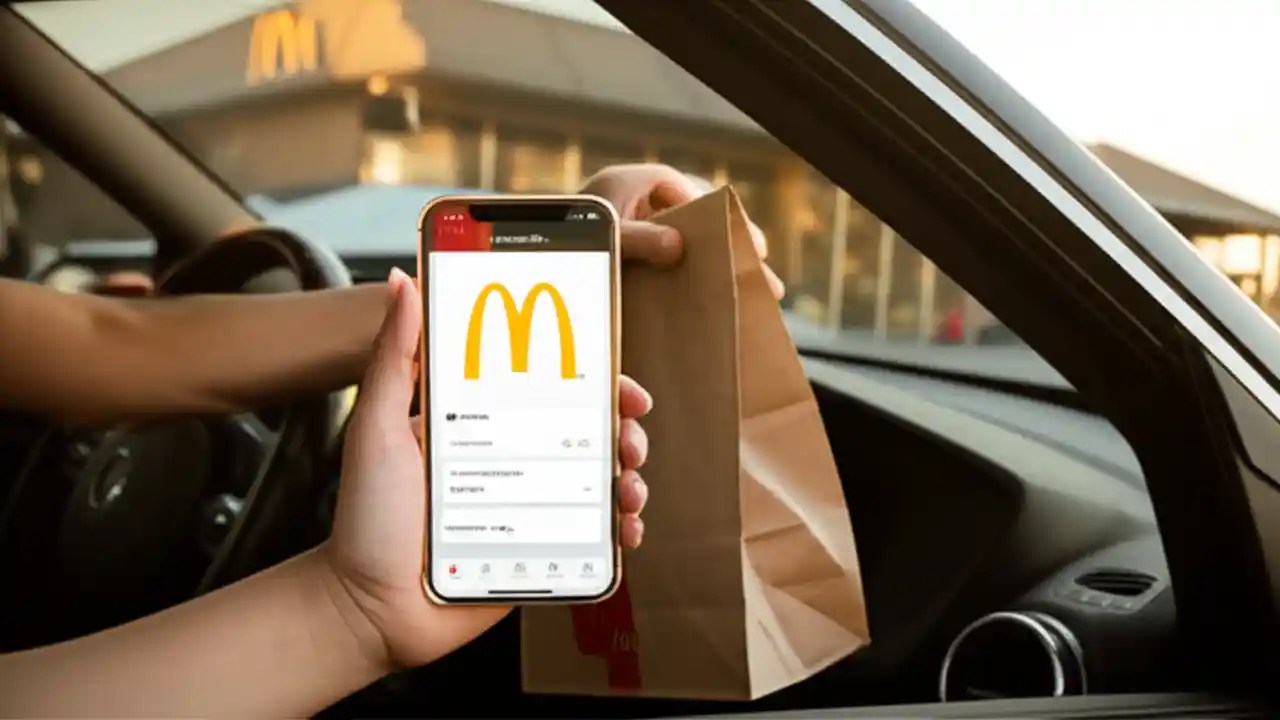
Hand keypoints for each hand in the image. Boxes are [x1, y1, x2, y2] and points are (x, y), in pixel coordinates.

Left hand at [320, 270, 652, 669]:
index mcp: (482, 422)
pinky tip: (626, 532)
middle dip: (623, 428)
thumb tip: (402, 280)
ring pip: (600, 481)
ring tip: (629, 489)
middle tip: (631, 437)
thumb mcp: (377, 427)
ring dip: (630, 477)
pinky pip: (593, 537)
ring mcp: (531, 507)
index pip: (548, 386)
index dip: (593, 378)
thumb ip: (393, 357)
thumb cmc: (367, 515)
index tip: (620, 380)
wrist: (368, 608)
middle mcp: (513, 459)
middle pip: (588, 431)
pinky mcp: (541, 552)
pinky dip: (620, 531)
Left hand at [582, 163, 785, 298]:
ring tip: (751, 288)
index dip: (719, 213)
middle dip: (728, 243)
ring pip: (684, 239)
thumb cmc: (564, 245)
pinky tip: (713, 298)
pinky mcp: (624, 249)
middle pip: (692, 216)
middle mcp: (631, 199)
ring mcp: (628, 225)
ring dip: (715, 262)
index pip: (685, 189)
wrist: (525, 267)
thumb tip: (675, 246)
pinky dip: (690, 273)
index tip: (746, 240)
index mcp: (629, 183)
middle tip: (762, 266)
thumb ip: (638, 241)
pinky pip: (666, 257)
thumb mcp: (607, 240)